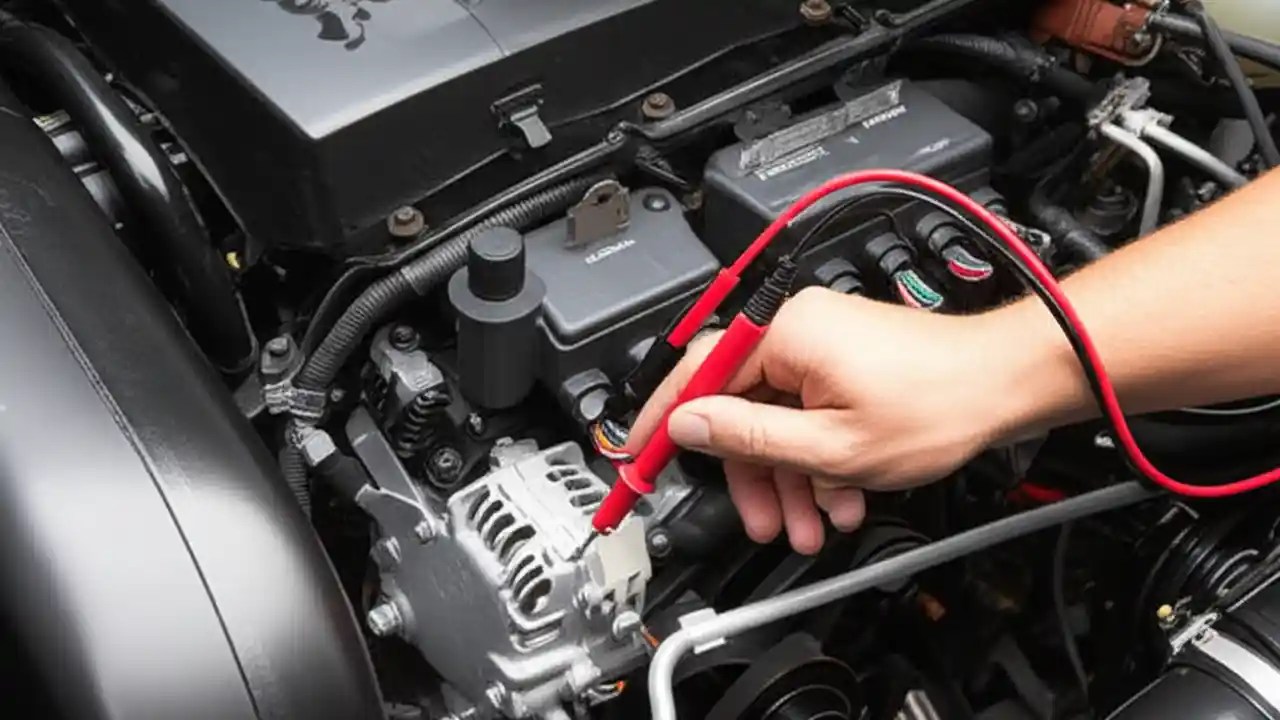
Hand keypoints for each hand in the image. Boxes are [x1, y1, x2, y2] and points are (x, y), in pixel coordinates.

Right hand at [625, 287, 1014, 554]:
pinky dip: (817, 458)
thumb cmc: (941, 401)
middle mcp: (797, 331)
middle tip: (761, 521)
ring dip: (791, 478)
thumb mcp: (831, 443)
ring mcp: (822, 347)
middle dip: (752, 474)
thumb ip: (747, 437)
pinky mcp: (844, 363)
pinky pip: (808, 413)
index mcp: (784, 334)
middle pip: (738, 407)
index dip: (662, 423)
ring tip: (813, 523)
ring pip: (777, 419)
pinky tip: (839, 497)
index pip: (694, 373)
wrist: (1009, 384)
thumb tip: (688, 428)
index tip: (638, 459)